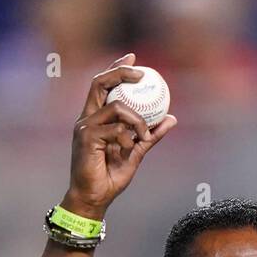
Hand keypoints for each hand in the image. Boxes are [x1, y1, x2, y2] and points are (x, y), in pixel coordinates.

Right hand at [63, 53, 175, 219]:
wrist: (94, 199)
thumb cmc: (110, 178)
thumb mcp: (136, 153)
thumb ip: (151, 136)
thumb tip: (172, 118)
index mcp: (96, 118)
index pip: (104, 85)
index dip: (117, 68)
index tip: (133, 57)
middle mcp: (87, 118)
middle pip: (100, 83)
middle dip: (120, 72)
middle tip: (141, 74)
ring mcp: (84, 127)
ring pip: (115, 107)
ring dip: (136, 119)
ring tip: (143, 135)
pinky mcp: (86, 138)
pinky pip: (115, 129)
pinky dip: (128, 137)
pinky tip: (130, 148)